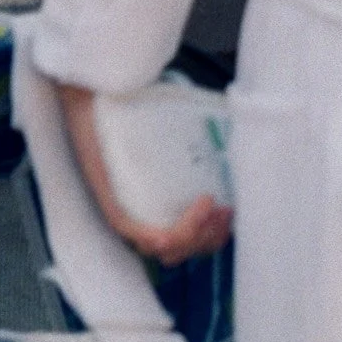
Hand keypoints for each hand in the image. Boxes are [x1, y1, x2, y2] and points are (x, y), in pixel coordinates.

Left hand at [57, 81, 232, 265]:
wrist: (97, 92)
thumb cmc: (133, 106)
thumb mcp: (177, 127)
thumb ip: (202, 135)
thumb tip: (244, 127)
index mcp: (156, 200)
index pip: (188, 239)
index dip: (214, 235)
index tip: (231, 210)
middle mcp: (140, 211)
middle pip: (180, 250)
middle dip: (209, 237)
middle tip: (225, 210)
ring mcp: (124, 208)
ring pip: (162, 247)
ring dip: (193, 235)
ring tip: (210, 204)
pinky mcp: (109, 200)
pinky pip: (136, 232)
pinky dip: (165, 234)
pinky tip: (184, 222)